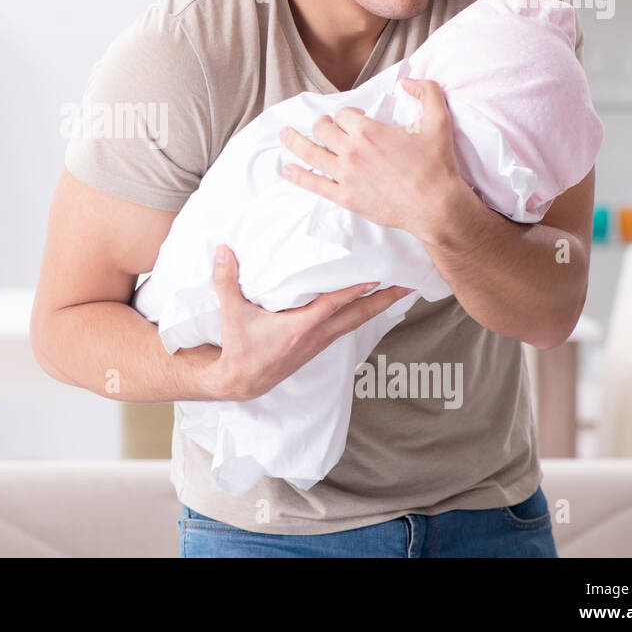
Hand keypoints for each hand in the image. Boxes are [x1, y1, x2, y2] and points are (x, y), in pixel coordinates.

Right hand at [204, 245, 414, 402]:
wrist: (242, 381)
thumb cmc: (239, 348)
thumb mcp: (232, 314)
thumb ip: (226, 281)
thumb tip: (222, 250)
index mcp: (298, 328)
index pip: (332, 305)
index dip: (353, 291)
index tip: (376, 277)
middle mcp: (315, 336)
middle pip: (357, 316)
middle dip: (384, 300)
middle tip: (409, 284)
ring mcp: (319, 343)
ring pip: (356, 322)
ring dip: (379, 306)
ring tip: (399, 291)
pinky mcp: (317, 345)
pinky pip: (347, 327)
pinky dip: (363, 314)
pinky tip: (371, 305)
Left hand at [277, 77, 464, 241]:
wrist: (435, 206)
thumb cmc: (436, 165)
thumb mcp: (439, 121)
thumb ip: (426, 91)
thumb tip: (407, 81)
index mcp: (368, 131)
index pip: (343, 114)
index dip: (347, 114)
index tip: (354, 118)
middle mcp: (351, 151)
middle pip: (322, 129)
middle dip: (321, 124)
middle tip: (323, 125)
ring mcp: (345, 175)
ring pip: (310, 153)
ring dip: (294, 141)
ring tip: (284, 134)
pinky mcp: (345, 197)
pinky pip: (313, 184)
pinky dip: (297, 175)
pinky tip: (286, 169)